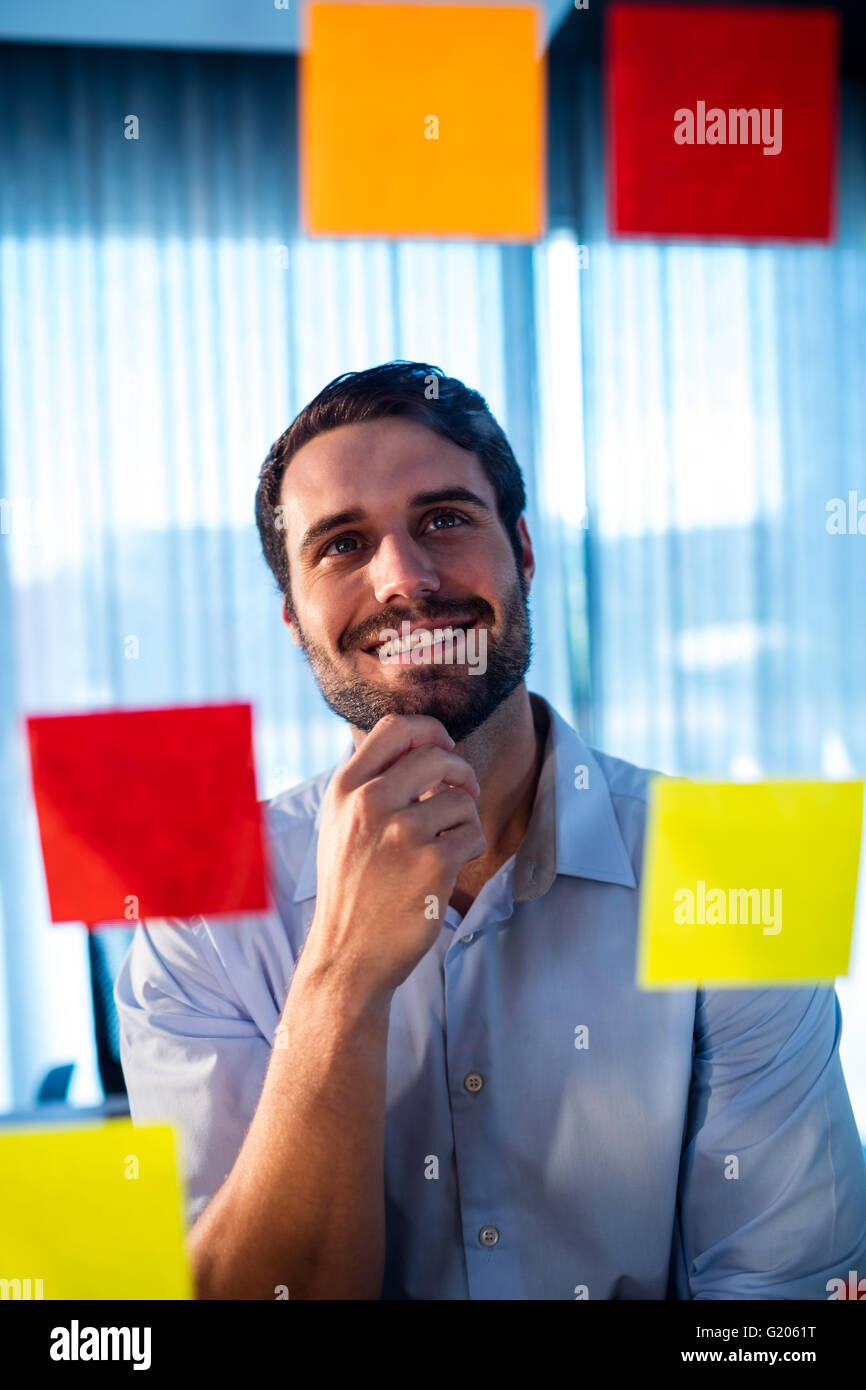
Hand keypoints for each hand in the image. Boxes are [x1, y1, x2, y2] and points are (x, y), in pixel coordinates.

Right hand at [299, 713, 485, 998]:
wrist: (347, 954)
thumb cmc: (350, 888)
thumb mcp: (341, 825)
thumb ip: (372, 784)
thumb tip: (423, 746)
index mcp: (346, 789)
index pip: (396, 727)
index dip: (430, 730)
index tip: (444, 746)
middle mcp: (370, 803)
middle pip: (437, 755)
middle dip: (461, 772)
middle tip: (464, 793)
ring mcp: (402, 832)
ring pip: (461, 799)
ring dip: (464, 820)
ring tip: (443, 847)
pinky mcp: (433, 862)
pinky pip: (473, 834)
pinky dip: (470, 849)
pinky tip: (447, 869)